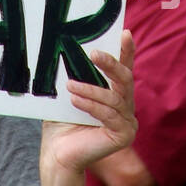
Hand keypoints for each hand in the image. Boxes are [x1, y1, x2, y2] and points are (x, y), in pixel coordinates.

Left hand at [40, 30, 136, 175]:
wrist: (57, 152)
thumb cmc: (61, 121)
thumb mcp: (69, 93)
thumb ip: (76, 75)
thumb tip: (70, 47)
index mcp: (114, 93)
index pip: (124, 68)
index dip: (126, 51)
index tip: (124, 33)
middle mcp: (125, 106)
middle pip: (125, 79)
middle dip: (110, 64)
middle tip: (93, 54)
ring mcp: (128, 122)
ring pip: (115, 98)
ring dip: (91, 89)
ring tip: (71, 86)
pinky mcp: (125, 135)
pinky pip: (110, 115)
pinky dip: (92, 106)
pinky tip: (76, 101)